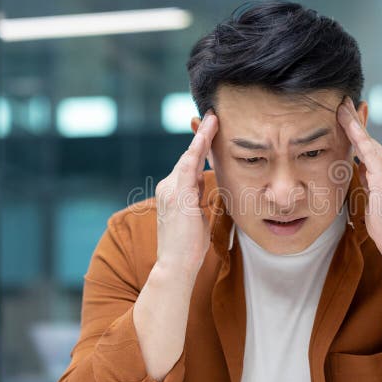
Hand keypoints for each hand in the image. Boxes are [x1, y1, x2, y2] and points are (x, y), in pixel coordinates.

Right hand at [154, 112, 217, 276]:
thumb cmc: (189, 247)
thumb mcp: (196, 217)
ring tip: (214, 119)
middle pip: (189, 157)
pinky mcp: (178, 193)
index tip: (209, 129)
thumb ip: (198, 198)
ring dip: (202, 136)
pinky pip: (190, 163)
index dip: (199, 147)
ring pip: (189, 156)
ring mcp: (170, 189)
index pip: (189, 164)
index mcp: (173, 192)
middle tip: (213, 116)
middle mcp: (168, 186)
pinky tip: (208, 133)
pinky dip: (199, 146)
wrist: (176, 265)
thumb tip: (204, 182)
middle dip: (202, 136)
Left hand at [337, 97, 381, 265]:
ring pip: (369, 142)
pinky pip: (368, 151)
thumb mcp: (375, 199)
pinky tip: (346, 122)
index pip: (373, 147)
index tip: (350, 113)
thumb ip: (369, 180)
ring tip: (340, 106)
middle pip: (370, 141)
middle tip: (341, 102)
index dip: (360, 130)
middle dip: (355, 121)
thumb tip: (360, 166)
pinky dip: (357, 135)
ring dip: (353, 123)